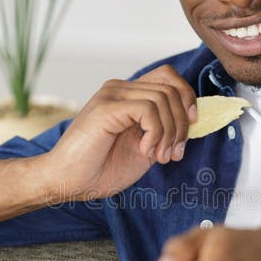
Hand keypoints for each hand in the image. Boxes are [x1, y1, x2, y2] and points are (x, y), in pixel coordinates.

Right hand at [39, 65, 197, 201]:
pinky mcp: (107, 107)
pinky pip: (148, 110)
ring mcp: (112, 95)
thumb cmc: (99, 169)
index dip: (187, 99)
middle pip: (171, 88)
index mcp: (127, 96)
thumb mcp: (144, 148)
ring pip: (163, 99)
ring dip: (170, 133)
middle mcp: (119, 89)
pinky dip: (156, 134)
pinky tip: (144, 151)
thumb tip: (193, 120)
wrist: (67, 182)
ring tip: (158, 156)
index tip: (190, 130)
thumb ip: (164, 131)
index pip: (168, 78)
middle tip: (173, 153)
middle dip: (182, 125)